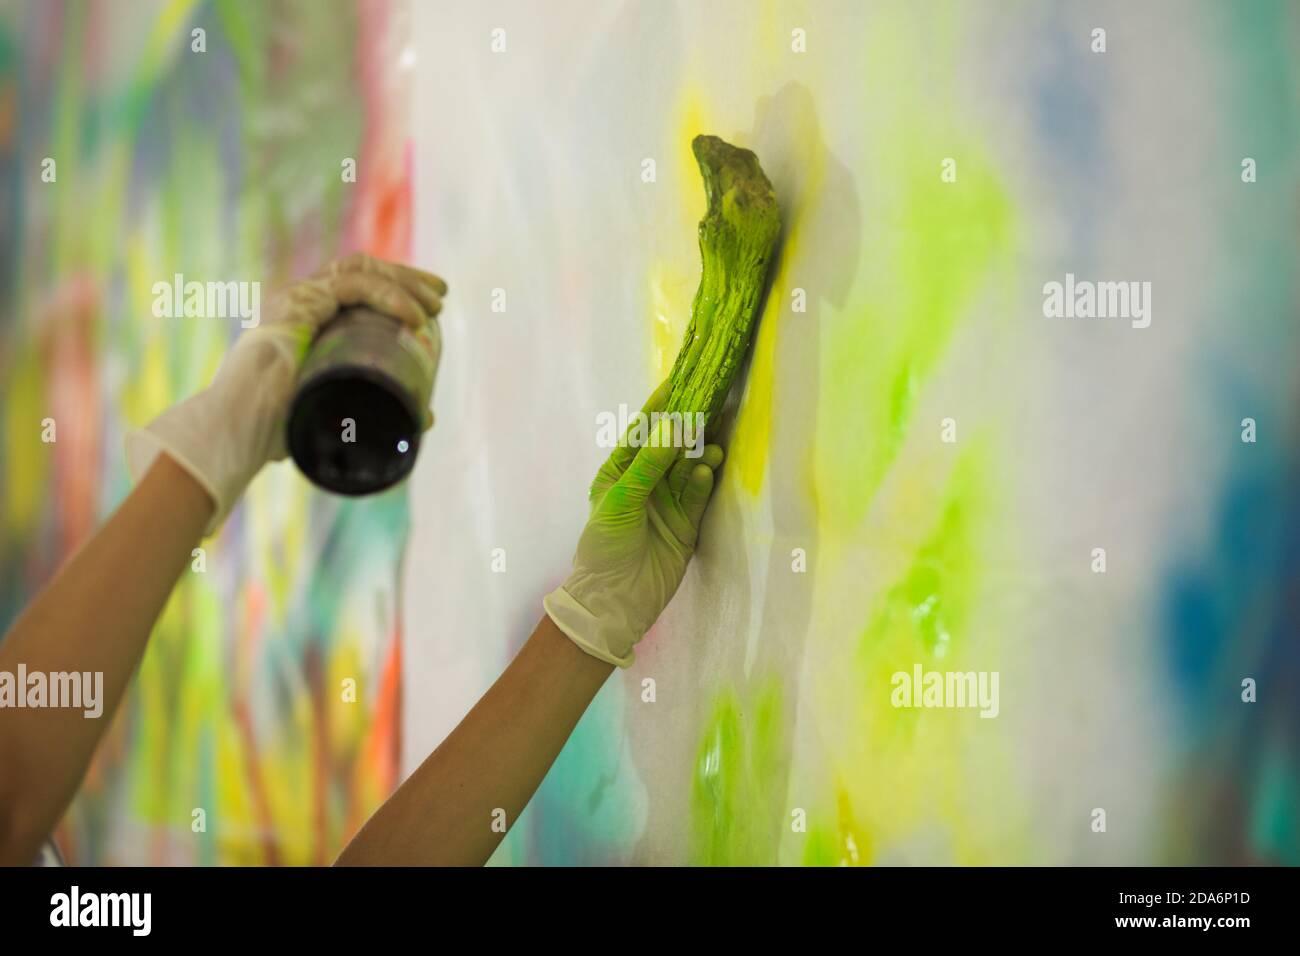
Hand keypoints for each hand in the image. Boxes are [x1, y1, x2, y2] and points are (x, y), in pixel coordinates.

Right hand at [126, 254, 446, 533]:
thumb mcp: (339, 413)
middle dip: (405, 277)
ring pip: (359, 269)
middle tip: (440, 295)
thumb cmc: (279, 430)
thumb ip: (380, 409)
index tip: (431, 306)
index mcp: (307, 320)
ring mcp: (296, 298)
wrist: (239, 432)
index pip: (357, 286)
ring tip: (434, 307)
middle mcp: (299, 301)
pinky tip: (413, 316)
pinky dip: (388, 296)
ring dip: (402, 283)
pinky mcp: (296, 303)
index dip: (396, 288)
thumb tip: (429, 417)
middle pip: (361, 269)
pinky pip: (353, 285)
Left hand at [544, 381, 724, 666]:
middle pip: (671, 449)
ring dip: (699, 457)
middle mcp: (645, 483)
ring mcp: (667, 503)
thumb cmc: (605, 545)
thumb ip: (649, 464)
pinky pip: (698, 496)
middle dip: (688, 429)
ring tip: (711, 447)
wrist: (616, 599)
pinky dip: (703, 483)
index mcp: (619, 472)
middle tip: (710, 407)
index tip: (678, 383)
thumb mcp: (621, 499)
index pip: (642, 433)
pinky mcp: (686, 524)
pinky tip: (708, 471)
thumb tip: (674, 427)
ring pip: (688, 471)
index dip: (659, 408)